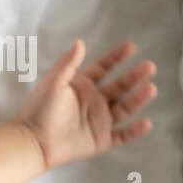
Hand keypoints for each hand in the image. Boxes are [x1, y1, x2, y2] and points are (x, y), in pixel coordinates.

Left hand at [12, 38, 156, 170]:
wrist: (32, 141)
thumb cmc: (39, 110)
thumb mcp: (53, 83)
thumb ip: (68, 63)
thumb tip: (79, 41)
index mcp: (81, 87)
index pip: (103, 68)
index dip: (116, 57)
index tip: (131, 46)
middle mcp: (93, 102)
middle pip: (119, 86)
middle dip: (134, 76)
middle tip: (149, 66)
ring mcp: (98, 121)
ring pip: (124, 108)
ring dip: (138, 99)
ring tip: (151, 88)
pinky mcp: (101, 140)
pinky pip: (122, 135)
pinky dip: (135, 131)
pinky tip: (147, 123)